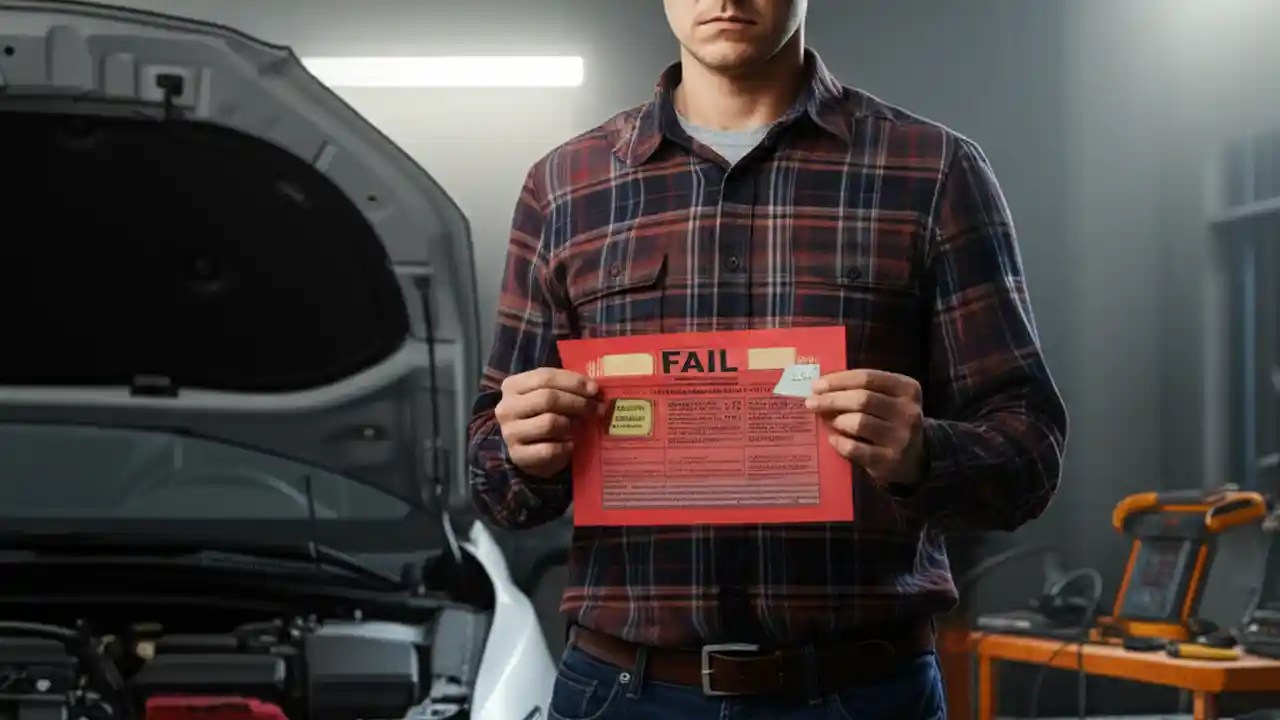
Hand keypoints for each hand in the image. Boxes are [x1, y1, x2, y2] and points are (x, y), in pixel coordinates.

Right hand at [495, 368, 600, 478]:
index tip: (595, 390)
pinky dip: (565, 447)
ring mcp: (510, 433)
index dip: (573, 382)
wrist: (527, 449)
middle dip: (578, 403)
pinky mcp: (518, 456)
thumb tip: (595, 390)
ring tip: (580, 427)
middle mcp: (507, 408)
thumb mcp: (550, 396)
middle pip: (548, 399)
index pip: (545, 377)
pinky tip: (570, 445)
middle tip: (598, 409)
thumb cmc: (542, 416)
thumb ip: (567, 388)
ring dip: (571, 425)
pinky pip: (549, 450)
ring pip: (549, 423)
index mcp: (513, 385)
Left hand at [804, 369, 925, 487]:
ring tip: (827, 421)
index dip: (839, 380)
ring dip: (837, 421)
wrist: (915, 458)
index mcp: (907, 388)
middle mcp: (908, 412)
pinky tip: (833, 439)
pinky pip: (855, 449)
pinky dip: (839, 442)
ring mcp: (900, 438)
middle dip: (831, 399)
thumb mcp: (888, 399)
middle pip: (862, 399)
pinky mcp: (889, 460)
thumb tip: (822, 387)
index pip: (868, 377)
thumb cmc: (891, 421)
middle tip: (811, 402)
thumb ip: (862, 389)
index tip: (817, 385)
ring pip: (858, 423)